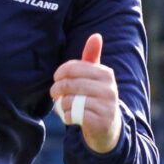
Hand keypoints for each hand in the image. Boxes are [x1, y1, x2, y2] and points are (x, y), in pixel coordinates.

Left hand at [53, 33, 121, 153]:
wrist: (108, 128)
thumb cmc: (96, 97)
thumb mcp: (95, 77)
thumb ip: (92, 57)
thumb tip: (96, 35)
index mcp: (106, 74)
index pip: (73, 68)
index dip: (60, 74)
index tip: (56, 79)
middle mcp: (109, 89)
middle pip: (70, 84)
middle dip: (57, 90)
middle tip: (54, 94)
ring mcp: (107, 106)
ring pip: (71, 101)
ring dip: (62, 105)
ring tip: (63, 106)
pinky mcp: (101, 122)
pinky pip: (74, 116)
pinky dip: (67, 117)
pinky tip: (69, 117)